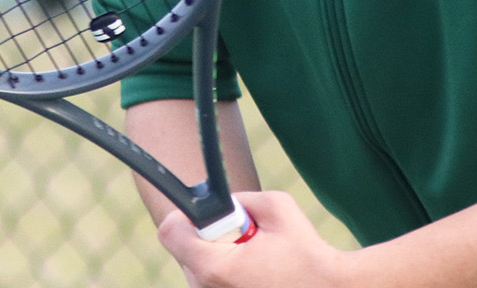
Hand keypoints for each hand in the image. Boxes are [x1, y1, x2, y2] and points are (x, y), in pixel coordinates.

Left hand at [157, 191, 352, 287]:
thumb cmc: (306, 253)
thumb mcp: (278, 207)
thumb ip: (241, 198)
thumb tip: (222, 201)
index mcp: (215, 266)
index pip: (170, 233)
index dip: (185, 217)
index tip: (207, 217)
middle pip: (185, 252)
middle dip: (209, 238)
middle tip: (243, 238)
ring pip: (199, 270)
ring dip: (219, 258)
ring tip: (255, 259)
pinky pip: (213, 284)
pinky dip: (228, 275)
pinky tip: (256, 274)